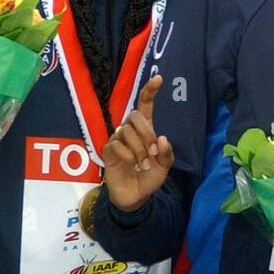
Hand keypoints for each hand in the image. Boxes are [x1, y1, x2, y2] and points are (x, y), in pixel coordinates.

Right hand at [101, 74, 174, 211]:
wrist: (135, 195)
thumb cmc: (149, 177)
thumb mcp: (164, 167)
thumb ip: (166, 154)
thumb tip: (162, 138)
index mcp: (145, 130)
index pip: (145, 105)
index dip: (150, 92)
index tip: (158, 78)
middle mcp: (130, 131)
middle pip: (134, 116)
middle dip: (146, 133)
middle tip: (152, 152)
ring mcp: (117, 140)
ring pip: (125, 131)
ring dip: (138, 148)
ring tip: (143, 164)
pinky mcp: (107, 151)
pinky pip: (116, 145)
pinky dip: (127, 156)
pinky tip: (131, 165)